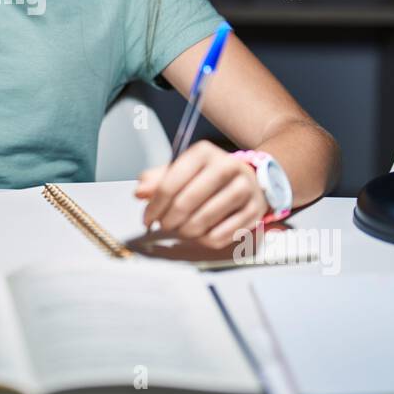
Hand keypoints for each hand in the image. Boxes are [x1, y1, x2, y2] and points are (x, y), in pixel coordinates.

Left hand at [134, 141, 268, 248]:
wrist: (250, 179)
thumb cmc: (208, 177)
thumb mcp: (182, 170)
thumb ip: (158, 180)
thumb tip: (139, 192)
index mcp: (204, 153)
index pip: (171, 182)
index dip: (155, 205)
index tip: (147, 217)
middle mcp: (227, 167)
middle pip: (186, 203)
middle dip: (169, 220)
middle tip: (163, 225)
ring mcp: (244, 189)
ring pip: (204, 221)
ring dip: (186, 231)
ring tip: (181, 229)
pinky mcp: (254, 211)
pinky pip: (221, 235)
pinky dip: (205, 240)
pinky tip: (200, 234)